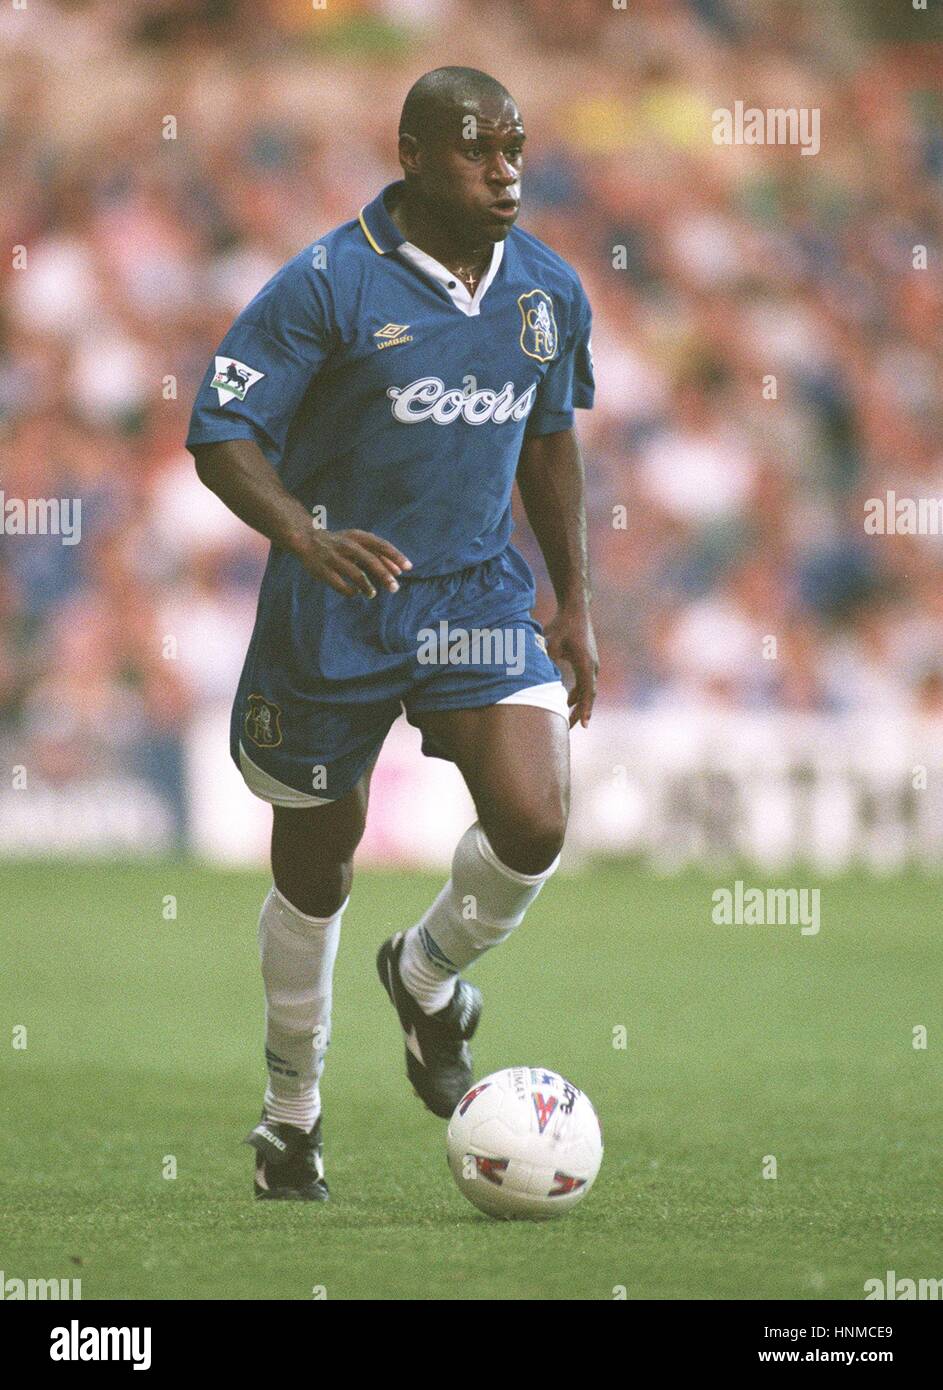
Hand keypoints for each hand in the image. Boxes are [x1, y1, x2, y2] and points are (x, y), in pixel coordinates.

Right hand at [294, 525, 411, 597]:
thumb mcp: (358, 542)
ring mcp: (334, 557)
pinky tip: (355, 593)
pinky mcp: (322, 570)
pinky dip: (350, 591)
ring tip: (372, 594)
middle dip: (384, 575)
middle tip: (395, 588)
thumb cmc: (341, 543)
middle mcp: (347, 545)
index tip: (408, 568)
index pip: (381, 545)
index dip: (395, 556)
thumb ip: (378, 555)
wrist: (307, 538)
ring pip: (355, 574)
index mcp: (357, 536)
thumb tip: (399, 572)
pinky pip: (340, 584)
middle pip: (370, 560)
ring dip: (367, 586)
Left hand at [543, 602, 598, 727]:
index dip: (584, 709)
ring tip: (565, 719)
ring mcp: (592, 664)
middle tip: (568, 729)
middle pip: (588, 695)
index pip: (587, 692)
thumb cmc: (563, 625)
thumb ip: (545, 660)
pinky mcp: (589, 661)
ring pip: (587, 690)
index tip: (584, 725)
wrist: (577, 609)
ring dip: (577, 704)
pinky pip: (585, 682)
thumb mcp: (550, 642)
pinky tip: (566, 700)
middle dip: (579, 713)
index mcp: (585, 663)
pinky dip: (577, 693)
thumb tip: (534, 674)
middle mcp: (592, 666)